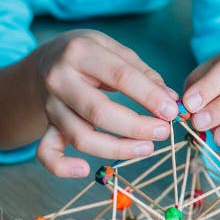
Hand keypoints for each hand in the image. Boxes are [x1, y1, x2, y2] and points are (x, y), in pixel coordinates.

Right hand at [35, 30, 178, 177]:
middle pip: (99, 112)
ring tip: (146, 149)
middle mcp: (60, 80)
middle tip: (163, 131)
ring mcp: (51, 106)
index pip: (120, 77)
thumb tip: (169, 100)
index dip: (149, 96)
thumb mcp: (114, 49)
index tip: (172, 111)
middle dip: (136, 127)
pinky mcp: (47, 126)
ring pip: (81, 137)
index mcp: (80, 53)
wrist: (48, 59)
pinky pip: (47, 153)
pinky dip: (62, 167)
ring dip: (117, 149)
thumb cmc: (88, 54)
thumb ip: (142, 73)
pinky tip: (84, 170)